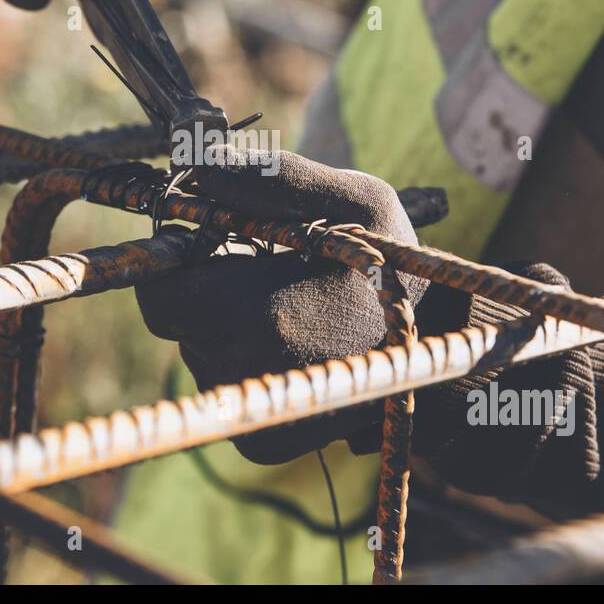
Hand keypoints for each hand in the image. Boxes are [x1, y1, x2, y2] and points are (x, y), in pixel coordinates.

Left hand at [136, 147, 430, 463]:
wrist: (443, 351)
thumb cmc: (395, 266)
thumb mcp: (353, 201)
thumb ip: (268, 177)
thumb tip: (192, 161)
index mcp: (260, 315)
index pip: (160, 291)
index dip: (180, 259)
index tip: (211, 242)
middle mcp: (246, 376)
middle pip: (177, 323)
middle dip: (206, 289)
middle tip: (259, 273)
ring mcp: (252, 416)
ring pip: (198, 353)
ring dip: (226, 327)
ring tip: (290, 311)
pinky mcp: (259, 442)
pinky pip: (222, 388)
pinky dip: (243, 363)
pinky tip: (293, 349)